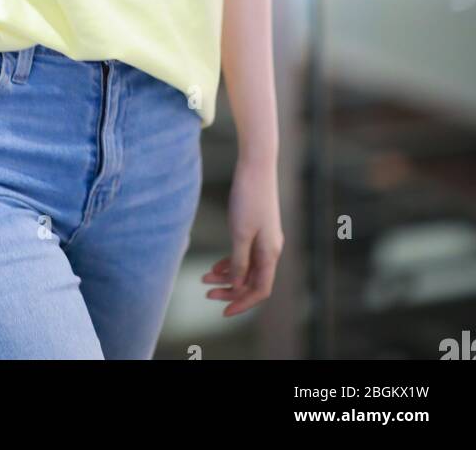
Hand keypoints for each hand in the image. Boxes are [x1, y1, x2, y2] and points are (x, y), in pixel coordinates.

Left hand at [202, 156, 283, 315]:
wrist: (256, 165)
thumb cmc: (249, 197)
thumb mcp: (240, 233)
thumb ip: (238, 261)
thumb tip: (236, 284)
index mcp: (270, 253)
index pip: (260, 290)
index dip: (242, 303)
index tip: (223, 311)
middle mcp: (270, 249)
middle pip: (252, 281)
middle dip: (230, 290)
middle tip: (206, 293)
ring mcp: (264, 238)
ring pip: (246, 268)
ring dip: (227, 276)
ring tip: (204, 279)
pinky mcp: (256, 228)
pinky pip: (244, 254)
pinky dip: (229, 261)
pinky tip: (214, 265)